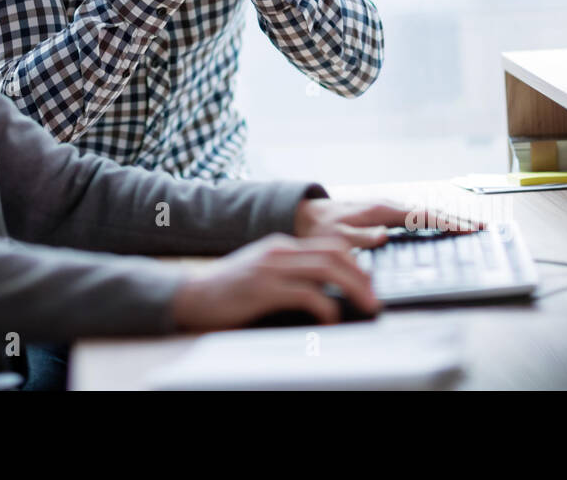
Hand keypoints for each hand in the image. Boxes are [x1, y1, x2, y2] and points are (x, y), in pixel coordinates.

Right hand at [171, 234, 378, 330]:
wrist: (191, 295)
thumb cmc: (227, 291)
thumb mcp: (261, 273)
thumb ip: (288, 274)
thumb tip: (324, 291)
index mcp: (280, 246)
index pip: (330, 245)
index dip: (356, 263)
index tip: (369, 284)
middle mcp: (279, 251)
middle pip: (335, 254)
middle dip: (362, 277)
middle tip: (375, 299)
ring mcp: (271, 268)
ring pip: (327, 270)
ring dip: (354, 288)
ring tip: (366, 307)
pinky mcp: (264, 288)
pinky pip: (307, 293)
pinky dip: (326, 307)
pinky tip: (330, 320)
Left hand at [293, 199, 485, 248]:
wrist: (307, 215)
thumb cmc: (321, 229)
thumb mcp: (336, 237)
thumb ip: (359, 237)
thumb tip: (383, 236)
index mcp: (381, 211)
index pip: (421, 216)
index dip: (446, 222)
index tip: (469, 228)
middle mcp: (388, 206)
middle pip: (429, 212)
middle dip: (456, 219)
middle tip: (483, 227)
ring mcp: (388, 208)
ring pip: (424, 213)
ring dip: (447, 219)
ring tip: (472, 228)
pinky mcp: (386, 213)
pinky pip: (416, 217)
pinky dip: (434, 221)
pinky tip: (445, 228)